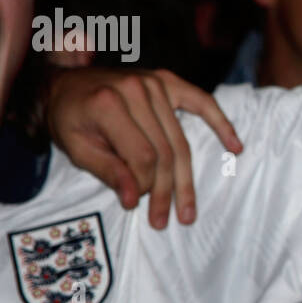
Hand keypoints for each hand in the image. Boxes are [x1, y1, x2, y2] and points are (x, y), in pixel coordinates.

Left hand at [46, 68, 242, 228]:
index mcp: (108, 104)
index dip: (143, 184)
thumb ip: (107, 171)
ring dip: (185, 179)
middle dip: (166, 191)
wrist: (66, 83)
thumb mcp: (76, 148)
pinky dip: (221, 124)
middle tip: (165, 221)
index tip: (136, 205)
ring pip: (180, 140)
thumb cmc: (69, 118)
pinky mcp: (167, 81)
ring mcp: (155, 83)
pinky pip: (202, 102)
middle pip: (164, 151)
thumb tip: (135, 200)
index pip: (141, 155)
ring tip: (189, 210)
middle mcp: (136, 90)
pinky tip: (236, 147)